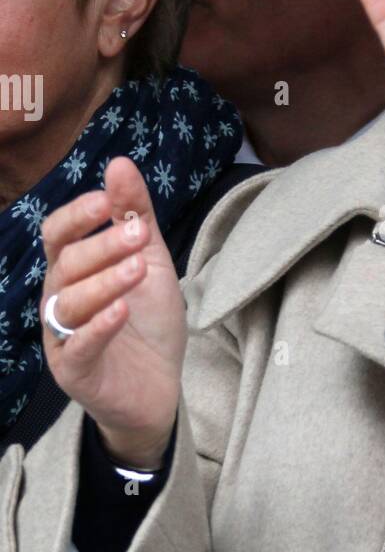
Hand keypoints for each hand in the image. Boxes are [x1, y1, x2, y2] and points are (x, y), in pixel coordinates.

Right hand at [39, 156, 185, 468]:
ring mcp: (63, 338)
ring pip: (70, 303)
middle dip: (103, 246)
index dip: (77, 216)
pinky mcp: (76, 372)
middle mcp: (59, 300)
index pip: (57, 235)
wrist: (160, 389)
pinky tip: (123, 312)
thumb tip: (120, 163)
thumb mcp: (150, 261)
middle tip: (140, 235)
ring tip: (139, 268)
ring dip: (105, 281)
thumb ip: (135, 216)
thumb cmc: (148, 322)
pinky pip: (79, 347)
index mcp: (72, 270)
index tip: (106, 201)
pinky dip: (99, 327)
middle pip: (67, 265)